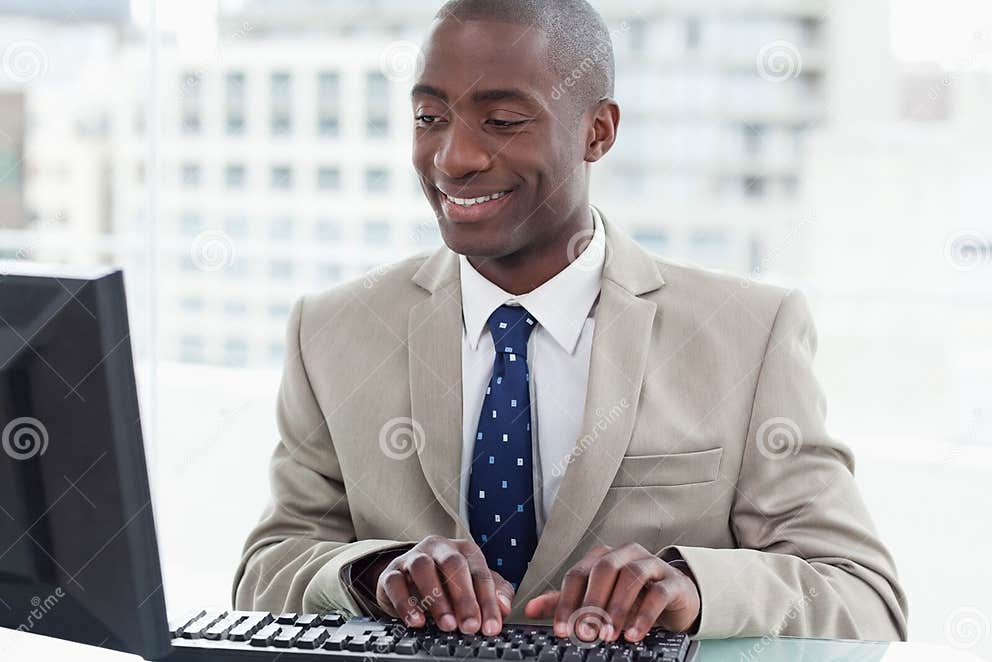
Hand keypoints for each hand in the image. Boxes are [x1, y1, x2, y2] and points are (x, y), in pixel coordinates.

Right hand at [375, 535, 513, 634]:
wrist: (409, 580)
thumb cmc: (448, 583)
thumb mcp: (474, 586)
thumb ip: (495, 594)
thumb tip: (504, 607)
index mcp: (464, 549)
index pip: (479, 573)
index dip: (487, 601)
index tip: (491, 627)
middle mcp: (439, 548)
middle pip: (454, 565)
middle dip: (464, 598)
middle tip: (470, 626)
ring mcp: (413, 557)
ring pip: (423, 568)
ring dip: (437, 599)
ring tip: (447, 625)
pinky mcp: (391, 572)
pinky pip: (396, 584)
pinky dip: (406, 604)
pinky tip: (417, 622)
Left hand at [524, 543, 699, 641]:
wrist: (673, 595)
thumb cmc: (630, 595)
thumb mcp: (595, 598)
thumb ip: (564, 602)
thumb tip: (529, 609)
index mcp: (601, 557)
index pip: (577, 575)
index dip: (567, 603)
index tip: (561, 630)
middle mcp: (624, 554)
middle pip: (603, 570)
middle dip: (592, 603)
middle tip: (585, 632)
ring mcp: (650, 564)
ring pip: (631, 576)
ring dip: (617, 607)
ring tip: (610, 634)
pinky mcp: (671, 580)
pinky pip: (657, 593)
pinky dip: (644, 615)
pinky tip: (633, 634)